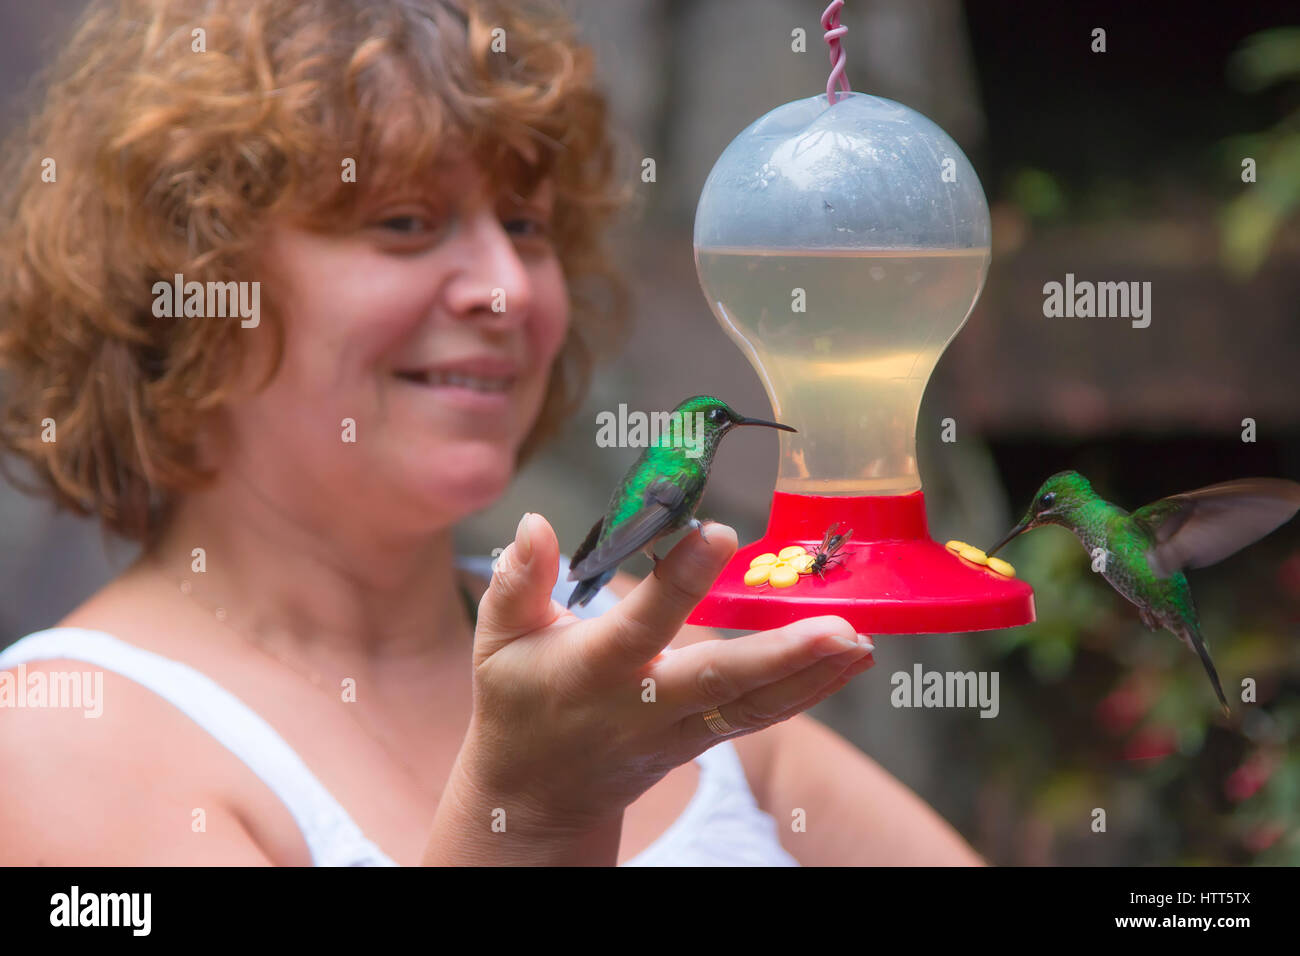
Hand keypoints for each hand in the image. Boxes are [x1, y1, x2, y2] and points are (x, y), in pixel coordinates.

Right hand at [459, 511, 875, 830]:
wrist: (538, 793)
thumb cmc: (519, 700)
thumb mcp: (498, 640)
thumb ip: (518, 581)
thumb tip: (536, 520)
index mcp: (595, 668)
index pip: (642, 623)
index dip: (678, 581)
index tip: (718, 532)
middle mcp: (644, 703)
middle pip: (719, 683)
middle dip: (780, 656)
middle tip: (839, 628)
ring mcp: (680, 729)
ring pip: (754, 707)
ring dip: (813, 677)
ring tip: (862, 641)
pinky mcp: (703, 740)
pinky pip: (761, 717)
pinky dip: (810, 691)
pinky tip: (852, 661)